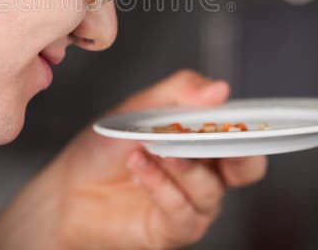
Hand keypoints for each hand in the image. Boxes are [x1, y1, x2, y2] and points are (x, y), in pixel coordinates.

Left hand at [0, 70, 266, 249]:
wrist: (69, 187)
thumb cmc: (104, 148)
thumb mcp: (139, 108)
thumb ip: (179, 93)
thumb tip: (219, 88)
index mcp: (203, 139)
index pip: (243, 132)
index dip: (249, 124)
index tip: (238, 114)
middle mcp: (205, 172)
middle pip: (247, 168)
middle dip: (238, 153)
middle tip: (216, 138)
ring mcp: (191, 203)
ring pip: (211, 189)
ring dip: (182, 167)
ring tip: (152, 149)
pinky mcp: (172, 229)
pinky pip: (182, 211)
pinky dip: (161, 186)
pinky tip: (140, 168)